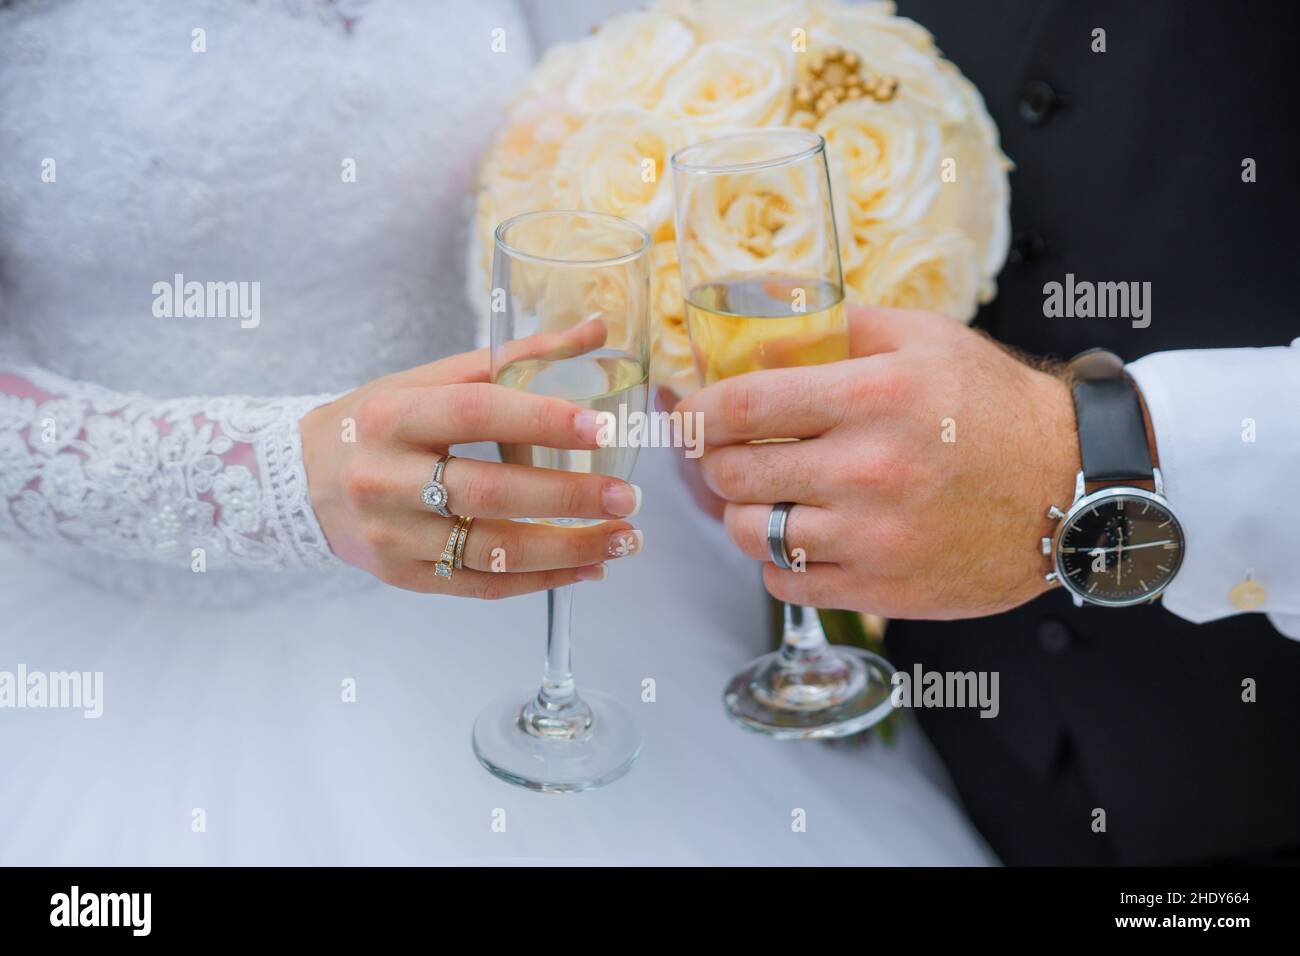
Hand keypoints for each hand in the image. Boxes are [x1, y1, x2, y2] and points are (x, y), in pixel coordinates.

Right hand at [300, 339, 642, 597]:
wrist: (305, 480)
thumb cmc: (382, 422)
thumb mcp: (433, 380)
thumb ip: (517, 358)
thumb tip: (598, 328)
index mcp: (392, 416)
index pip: (474, 413)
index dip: (541, 419)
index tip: (602, 426)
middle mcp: (384, 478)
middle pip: (488, 493)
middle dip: (568, 498)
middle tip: (628, 497)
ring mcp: (390, 535)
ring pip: (491, 551)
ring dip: (569, 550)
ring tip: (624, 540)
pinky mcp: (402, 576)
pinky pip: (482, 585)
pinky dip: (542, 580)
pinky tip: (588, 568)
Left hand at [676, 305, 1079, 619]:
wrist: (1071, 484)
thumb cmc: (993, 407)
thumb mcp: (925, 339)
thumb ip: (838, 329)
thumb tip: (757, 335)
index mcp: (875, 397)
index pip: (743, 405)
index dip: (698, 410)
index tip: (688, 412)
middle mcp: (869, 470)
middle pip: (734, 472)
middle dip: (712, 459)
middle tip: (722, 452)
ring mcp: (874, 537)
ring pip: (751, 532)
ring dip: (741, 511)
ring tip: (762, 495)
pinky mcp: (883, 588)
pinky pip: (785, 583)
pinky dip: (777, 561)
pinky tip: (798, 537)